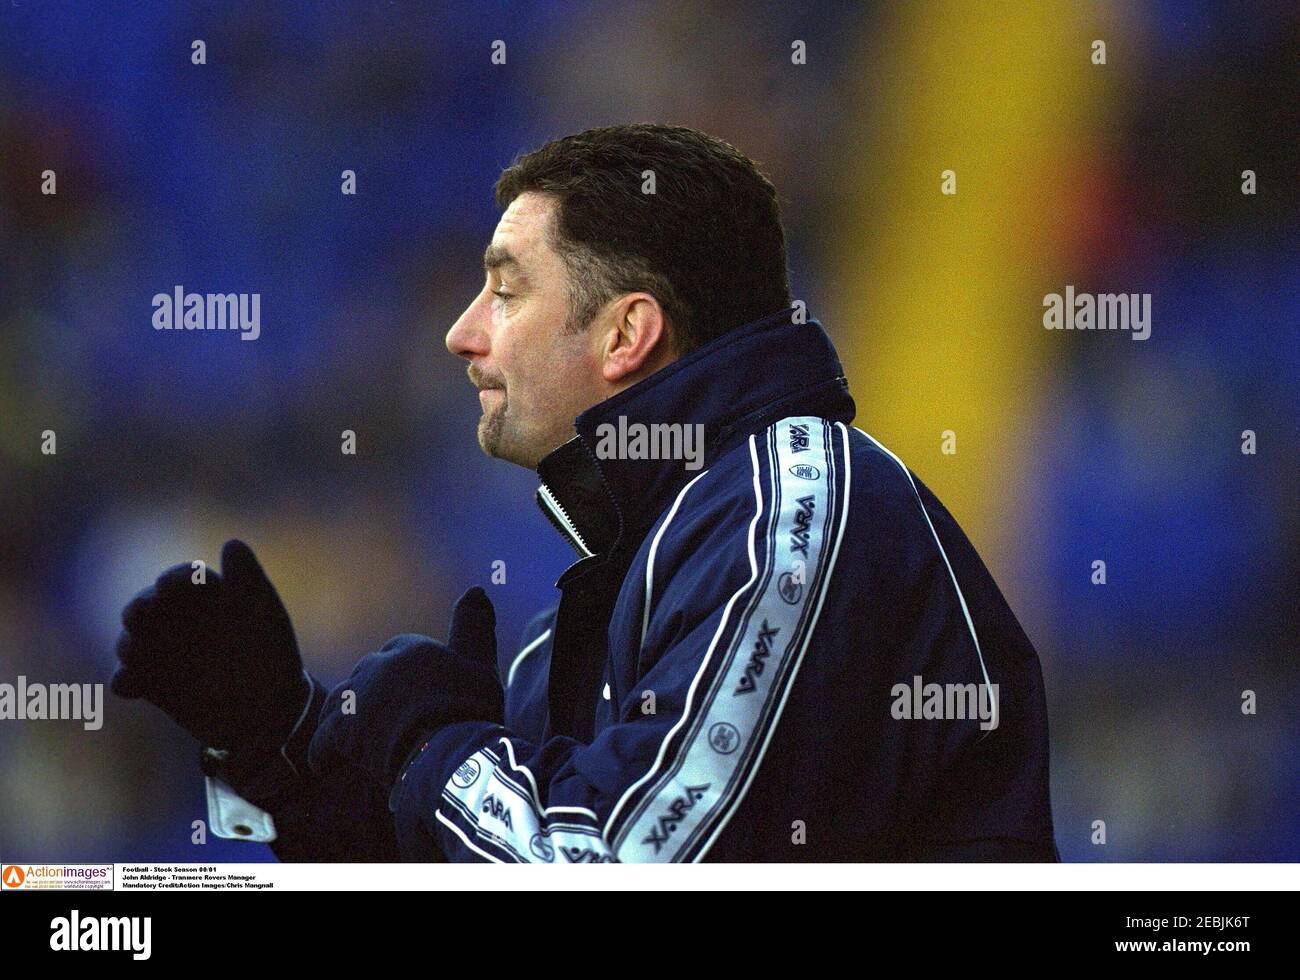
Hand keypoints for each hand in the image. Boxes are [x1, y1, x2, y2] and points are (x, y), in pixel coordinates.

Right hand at [111, 539, 310, 755]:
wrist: (269, 708)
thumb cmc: (271, 652)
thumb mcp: (264, 613)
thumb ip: (247, 578)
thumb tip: (232, 543)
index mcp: (204, 594)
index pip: (180, 579)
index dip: (173, 580)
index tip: (167, 586)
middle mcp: (178, 618)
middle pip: (146, 607)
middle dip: (139, 609)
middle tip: (138, 615)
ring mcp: (162, 650)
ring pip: (132, 641)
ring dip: (128, 644)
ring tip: (135, 653)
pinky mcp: (152, 683)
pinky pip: (129, 678)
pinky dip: (125, 680)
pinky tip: (127, 686)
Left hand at [307, 587, 503, 791]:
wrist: (450, 750)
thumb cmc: (470, 710)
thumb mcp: (480, 664)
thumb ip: (473, 626)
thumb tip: (475, 588)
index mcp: (411, 650)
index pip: (399, 649)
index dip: (406, 671)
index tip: (416, 692)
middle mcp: (379, 667)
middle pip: (368, 674)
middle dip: (375, 693)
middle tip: (391, 719)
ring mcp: (357, 699)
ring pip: (340, 701)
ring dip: (345, 716)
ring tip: (353, 735)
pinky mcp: (342, 732)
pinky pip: (322, 741)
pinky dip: (323, 753)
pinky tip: (326, 763)